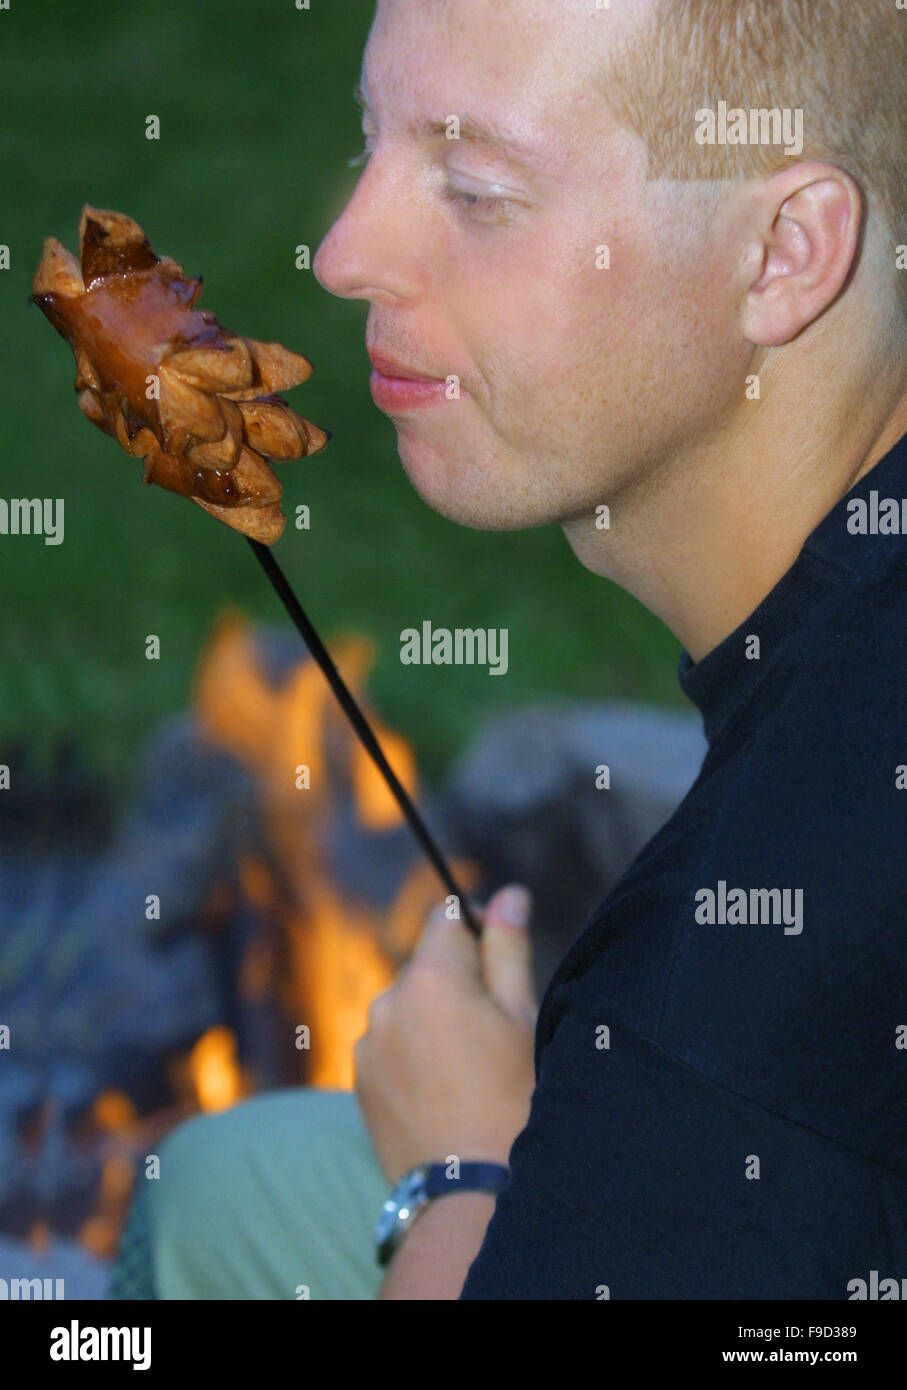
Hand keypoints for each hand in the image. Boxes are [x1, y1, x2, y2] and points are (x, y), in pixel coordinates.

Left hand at [354, 885, 536, 1185]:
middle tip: (493, 1035)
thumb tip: (509, 893)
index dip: (478, 932)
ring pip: (408, 1007)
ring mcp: (368, 1039)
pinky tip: (442, 1091)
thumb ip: (508, 947)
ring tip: (467, 1072)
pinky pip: (390, 1043)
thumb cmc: (510, 1098)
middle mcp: (389, 999)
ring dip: (433, 1021)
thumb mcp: (521, 1016)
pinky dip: (413, 1054)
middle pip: (428, 966)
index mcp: (431, 975)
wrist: (469, 1191)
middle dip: (457, 985)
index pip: (449, 917)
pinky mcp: (359, 1076)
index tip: (500, 968)